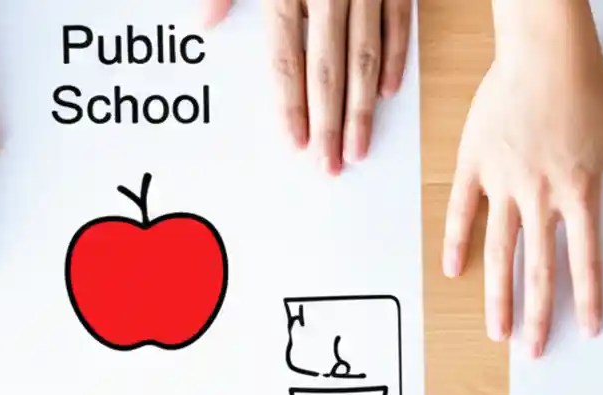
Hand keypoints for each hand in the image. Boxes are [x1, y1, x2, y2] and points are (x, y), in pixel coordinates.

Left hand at [204, 0, 412, 174]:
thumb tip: (203, 22)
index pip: (288, 56)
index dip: (291, 104)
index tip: (294, 144)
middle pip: (330, 67)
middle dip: (330, 123)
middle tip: (329, 167)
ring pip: (367, 54)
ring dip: (364, 107)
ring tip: (359, 148)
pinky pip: (400, 20)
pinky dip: (396, 57)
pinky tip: (389, 92)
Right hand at [443, 0, 602, 356]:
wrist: (544, 49)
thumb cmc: (587, 86)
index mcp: (580, 191)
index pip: (585, 259)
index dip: (586, 297)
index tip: (586, 329)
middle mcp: (541, 194)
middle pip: (538, 268)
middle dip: (536, 315)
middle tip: (532, 352)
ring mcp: (505, 181)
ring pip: (499, 249)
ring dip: (497, 294)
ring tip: (496, 330)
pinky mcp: (476, 162)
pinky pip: (462, 209)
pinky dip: (457, 241)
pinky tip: (454, 271)